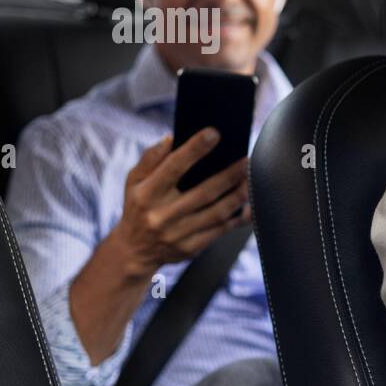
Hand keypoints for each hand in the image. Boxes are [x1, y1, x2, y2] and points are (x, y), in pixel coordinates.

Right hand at [108, 128, 251, 278]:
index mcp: (146, 194)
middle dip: (229, 175)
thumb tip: (172, 138)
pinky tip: (250, 206)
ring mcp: (177, 234)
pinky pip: (220, 231)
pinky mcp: (190, 248)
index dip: (194, 149)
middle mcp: (161, 215)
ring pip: (217, 213)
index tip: (214, 133)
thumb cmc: (138, 207)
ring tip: (252, 180)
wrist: (134, 251)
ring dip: (239, 196)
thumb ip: (150, 158)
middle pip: (203, 192)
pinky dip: (238, 218)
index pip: (173, 167)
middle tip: (247, 160)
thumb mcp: (134, 182)